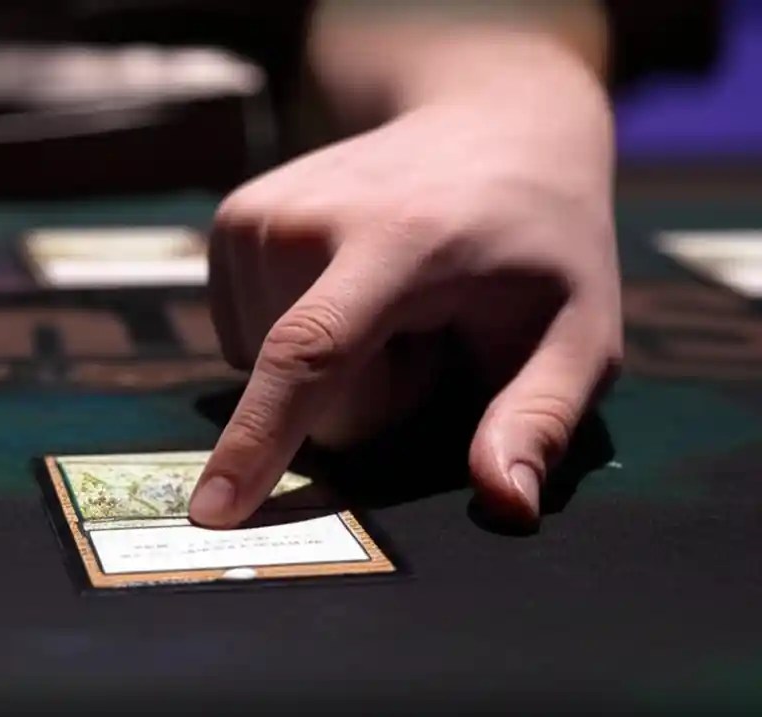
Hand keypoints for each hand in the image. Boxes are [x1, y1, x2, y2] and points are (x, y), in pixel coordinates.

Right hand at [190, 50, 621, 528]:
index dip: (262, 438)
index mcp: (398, 242)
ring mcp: (257, 213)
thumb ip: (540, 417)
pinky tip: (342, 289)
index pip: (311, 351)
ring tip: (390, 302)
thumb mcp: (581, 332)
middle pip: (306, 393)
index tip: (213, 512)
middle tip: (431, 331)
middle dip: (371, 398)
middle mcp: (306, 218)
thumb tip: (506, 505)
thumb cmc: (541, 241)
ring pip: (263, 373)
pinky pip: (242, 343)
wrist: (486, 125)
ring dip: (332, 367)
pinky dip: (292, 341)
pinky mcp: (231, 220)